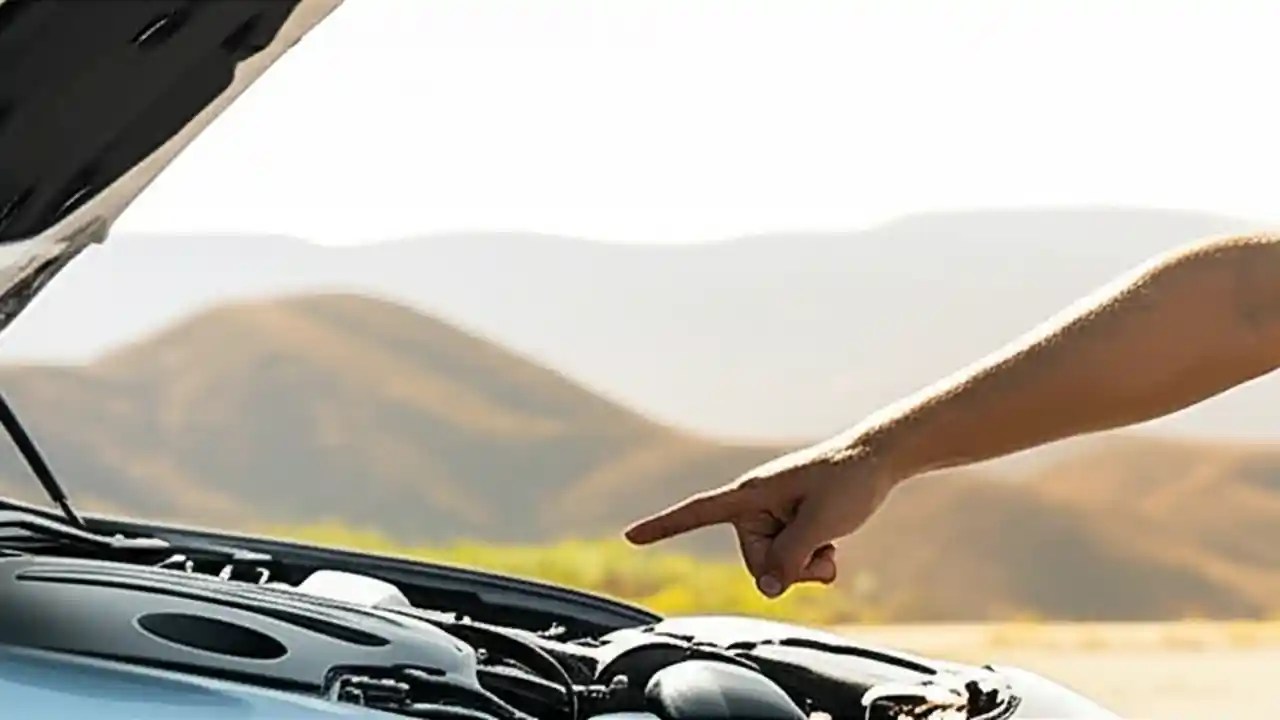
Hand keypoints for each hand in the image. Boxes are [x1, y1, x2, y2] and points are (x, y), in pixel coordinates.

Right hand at [624, 440, 900, 597]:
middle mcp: (756, 507)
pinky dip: (813, 561)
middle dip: (789, 565)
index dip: (664, 526)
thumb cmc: (849, 482)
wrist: (880, 460)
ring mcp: (774, 518)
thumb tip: (765, 589)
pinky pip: (791, 563)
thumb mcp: (820, 524)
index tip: (630, 536)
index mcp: (751, 495)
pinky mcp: (790, 526)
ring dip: (806, 565)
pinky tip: (832, 542)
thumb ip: (789, 560)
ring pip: (775, 567)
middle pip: (755, 562)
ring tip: (831, 540)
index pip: (698, 513)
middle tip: (822, 544)